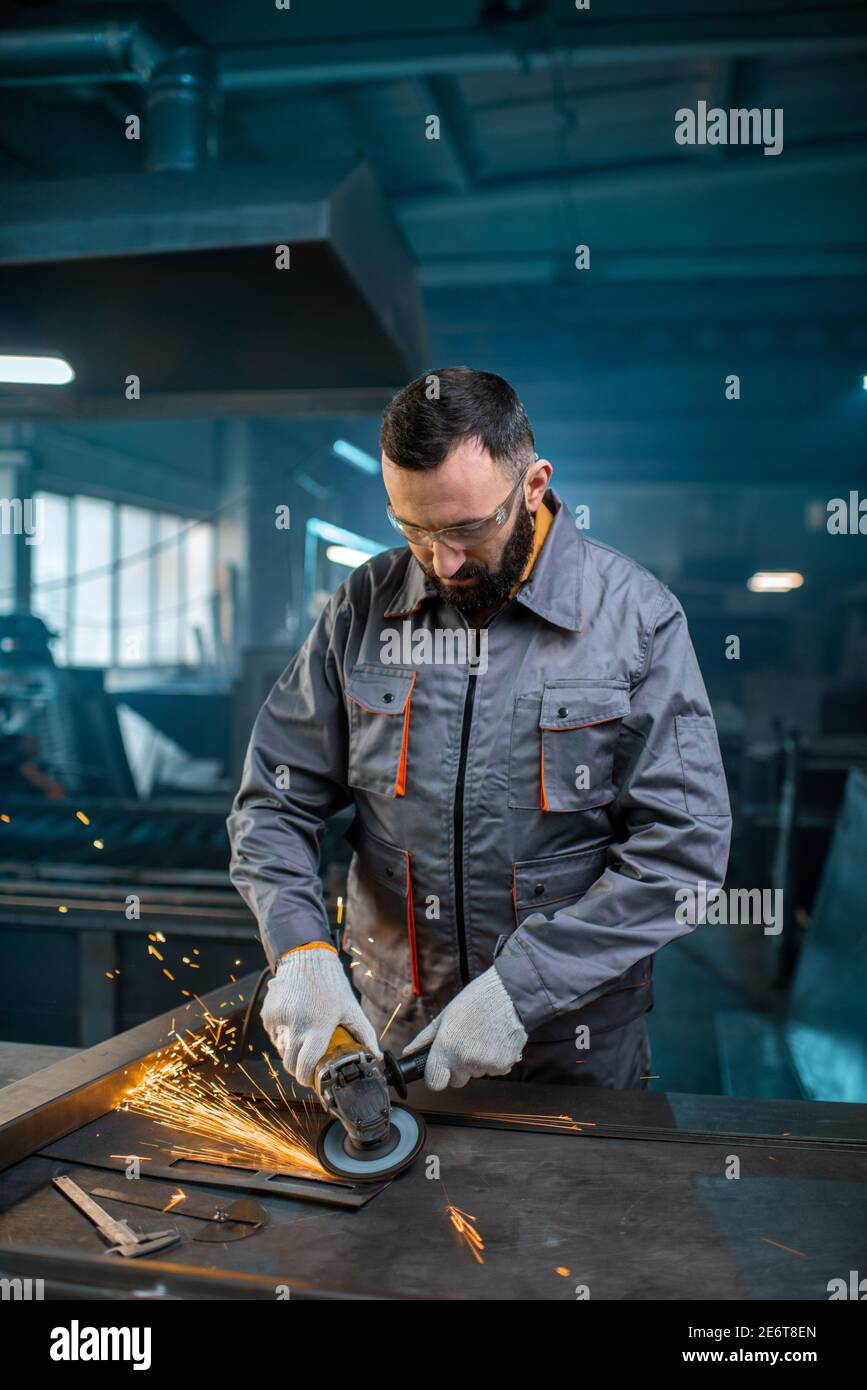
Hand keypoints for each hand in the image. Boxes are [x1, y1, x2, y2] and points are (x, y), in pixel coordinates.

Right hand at [261, 947, 381, 1086]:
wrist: (307, 958)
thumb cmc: (332, 985)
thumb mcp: (351, 1008)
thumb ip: (365, 1034)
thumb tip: (377, 1057)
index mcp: (319, 1026)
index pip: (307, 1065)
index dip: (307, 1078)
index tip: (311, 1080)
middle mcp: (296, 1025)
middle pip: (290, 1063)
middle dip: (298, 1069)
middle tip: (307, 1065)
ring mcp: (280, 1019)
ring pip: (281, 1050)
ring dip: (290, 1052)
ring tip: (302, 1040)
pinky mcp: (269, 1014)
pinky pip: (273, 1035)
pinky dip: (281, 1036)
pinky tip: (293, 1024)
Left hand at [402, 967, 526, 1089]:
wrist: (509, 994)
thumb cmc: (477, 1000)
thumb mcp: (445, 1015)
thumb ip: (425, 1038)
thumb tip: (408, 1052)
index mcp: (446, 1047)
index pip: (434, 1082)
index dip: (436, 1075)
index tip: (439, 1068)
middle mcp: (464, 1059)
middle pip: (455, 1080)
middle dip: (457, 1068)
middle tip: (464, 1045)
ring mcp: (485, 1065)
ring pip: (474, 1075)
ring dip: (476, 1063)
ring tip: (481, 1038)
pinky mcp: (503, 1066)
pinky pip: (492, 1071)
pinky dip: (493, 1061)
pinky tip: (494, 1041)